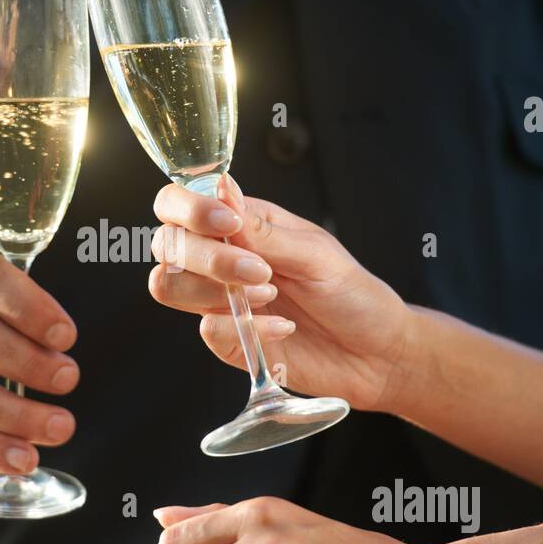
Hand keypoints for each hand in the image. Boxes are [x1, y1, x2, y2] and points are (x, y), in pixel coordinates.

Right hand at [149, 176, 415, 411]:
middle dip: (206, 256)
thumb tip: (221, 190)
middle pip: (167, 244)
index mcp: (240, 225)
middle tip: (259, 270)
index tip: (228, 225)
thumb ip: (262, 230)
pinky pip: (206, 330)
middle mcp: (219, 259)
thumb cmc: (352, 294)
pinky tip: (282, 326)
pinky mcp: (226, 339)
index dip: (188, 209)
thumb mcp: (315, 252)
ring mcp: (218, 300)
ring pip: (168, 286)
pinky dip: (244, 328)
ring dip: (215, 290)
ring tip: (270, 295)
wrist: (375, 353)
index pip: (179, 203)